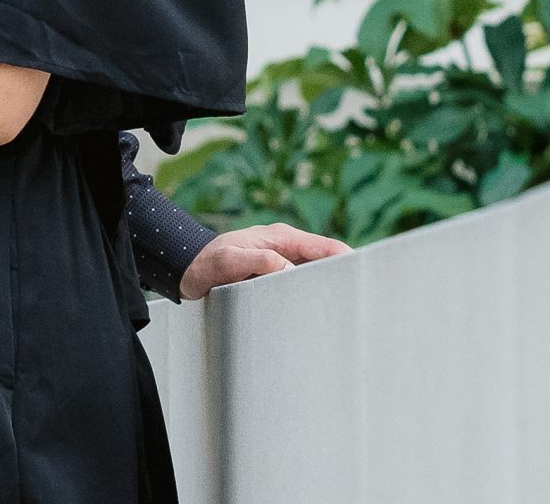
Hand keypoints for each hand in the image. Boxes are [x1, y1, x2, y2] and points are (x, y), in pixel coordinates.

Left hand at [178, 223, 351, 299]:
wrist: (186, 269)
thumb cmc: (205, 263)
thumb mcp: (227, 261)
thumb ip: (257, 261)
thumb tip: (288, 268)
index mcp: (280, 237)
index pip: (324, 246)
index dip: (346, 259)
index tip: (363, 275)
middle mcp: (286, 248)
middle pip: (326, 261)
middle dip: (342, 276)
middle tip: (359, 299)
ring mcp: (282, 262)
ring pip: (315, 274)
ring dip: (327, 287)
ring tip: (345, 310)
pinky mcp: (276, 277)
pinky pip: (300, 284)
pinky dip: (311, 295)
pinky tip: (319, 313)